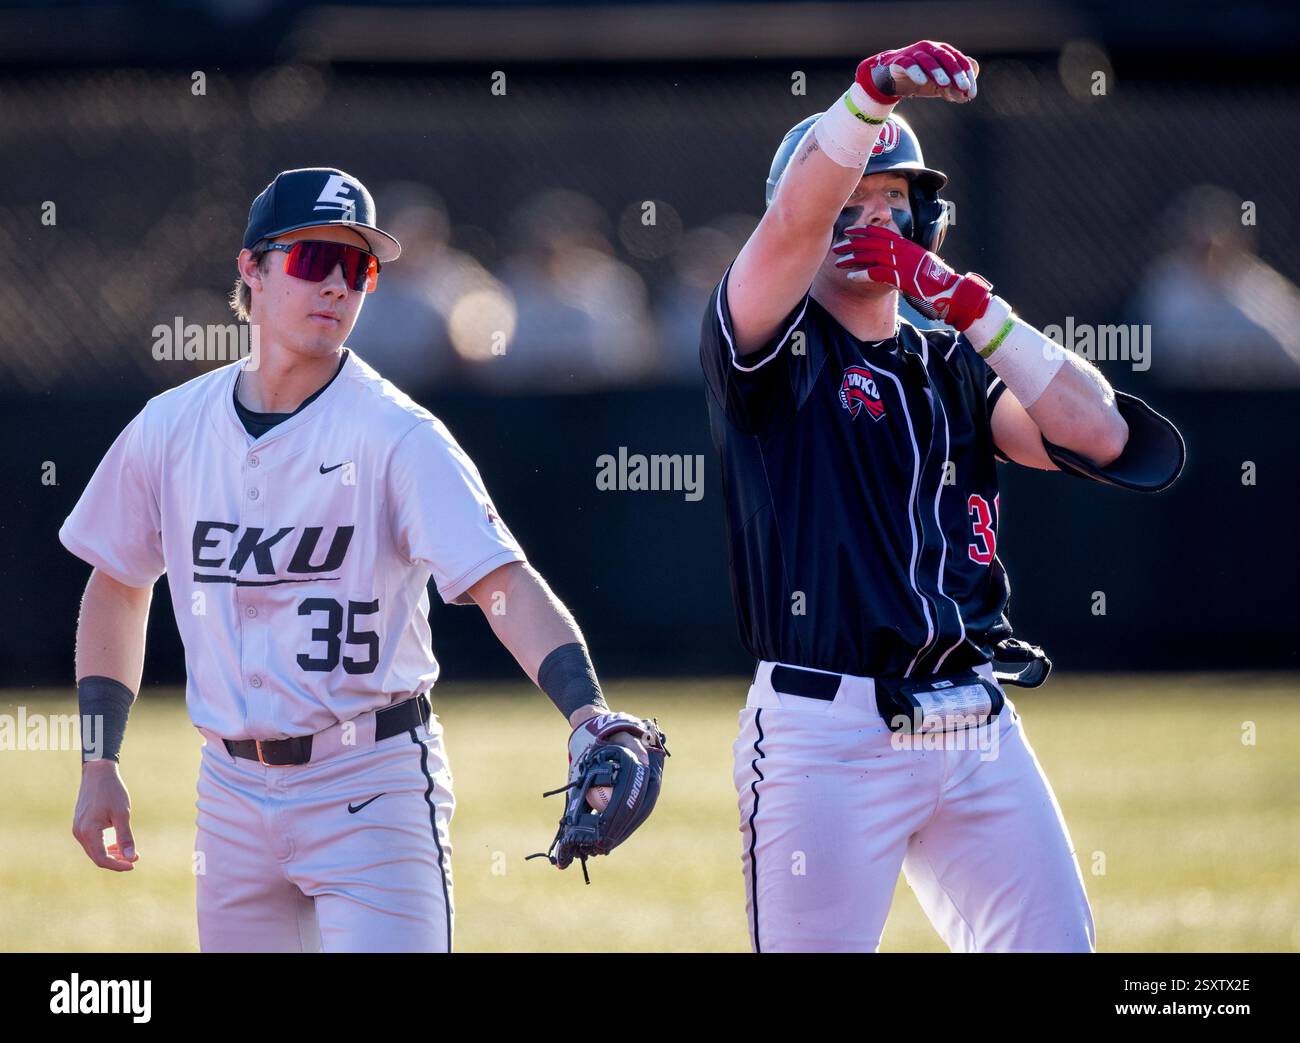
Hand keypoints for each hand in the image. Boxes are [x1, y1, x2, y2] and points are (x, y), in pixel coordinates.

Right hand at [73, 759, 138, 870]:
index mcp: (88, 832)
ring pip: (94, 850)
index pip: (101, 858)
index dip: (118, 865)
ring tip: (129, 852)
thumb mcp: (122, 814)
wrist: (98, 773)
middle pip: (97, 856)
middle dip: (116, 860)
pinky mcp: (81, 824)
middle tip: (135, 857)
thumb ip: (125, 837)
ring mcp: (78, 829)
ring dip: (111, 853)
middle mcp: (80, 833)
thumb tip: (130, 857)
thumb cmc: (111, 791)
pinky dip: (105, 845)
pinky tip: (118, 843)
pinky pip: (92, 841)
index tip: (134, 864)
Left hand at [833, 226, 992, 330]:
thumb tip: (889, 260)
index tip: (849, 231)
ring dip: (853, 259)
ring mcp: (903, 263)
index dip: (863, 231)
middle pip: (873, 242)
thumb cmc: (934, 281)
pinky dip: (862, 274)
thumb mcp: (918, 264)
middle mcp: (904, 250)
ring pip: (872, 256)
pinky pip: (877, 273)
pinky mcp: (902, 277)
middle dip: (853, 244)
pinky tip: (850, 277)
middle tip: (837, 247)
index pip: (881, 233)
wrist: (950, 291)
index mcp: (907, 245)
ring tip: (838, 262)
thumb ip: (903, 259)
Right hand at [857, 41, 978, 103]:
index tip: (971, 92)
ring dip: (938, 72)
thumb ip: (953, 88)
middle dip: (956, 73)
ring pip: (928, 60)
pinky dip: (916, 72)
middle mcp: (930, 49)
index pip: (959, 61)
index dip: (967, 76)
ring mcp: (914, 53)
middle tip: (964, 87)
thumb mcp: (938, 85)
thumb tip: (966, 96)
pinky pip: (909, 65)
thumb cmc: (919, 80)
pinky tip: (922, 81)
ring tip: (945, 84)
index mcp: (943, 52)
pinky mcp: (900, 61)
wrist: (891, 78)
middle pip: (946, 58)